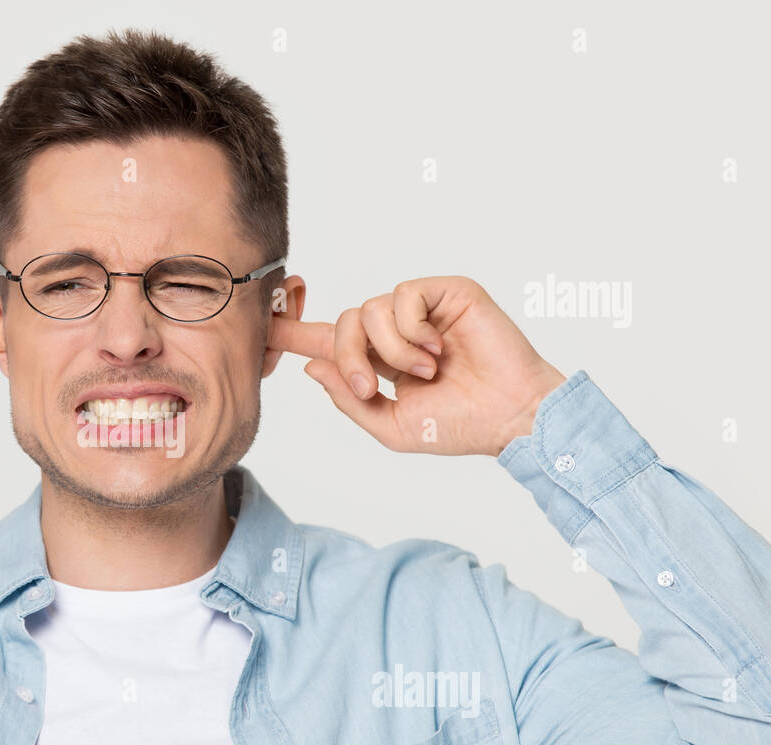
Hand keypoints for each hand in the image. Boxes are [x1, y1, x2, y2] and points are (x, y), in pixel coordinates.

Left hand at [268, 276, 565, 455]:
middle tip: (370, 387)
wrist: (510, 418)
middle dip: (346, 357)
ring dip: (388, 350)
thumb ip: (349, 399)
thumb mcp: (391, 426)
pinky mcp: (445, 292)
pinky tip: (436, 350)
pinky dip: (409, 330)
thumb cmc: (459, 426)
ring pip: (369, 310)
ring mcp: (421, 310)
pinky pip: (401, 295)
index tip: (260, 327)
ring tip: (423, 372)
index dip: (293, 334)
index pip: (328, 341)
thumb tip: (313, 367)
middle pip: (343, 324)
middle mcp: (396, 331)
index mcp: (379, 362)